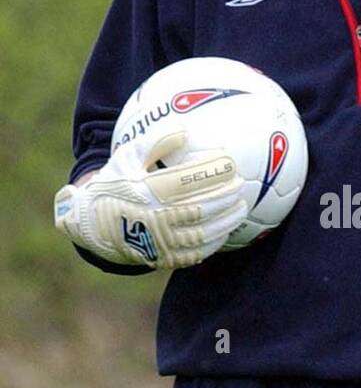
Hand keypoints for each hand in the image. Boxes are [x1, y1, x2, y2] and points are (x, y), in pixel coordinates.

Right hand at [54, 131, 246, 268]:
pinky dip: (215, 240)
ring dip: (227, 219)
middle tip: (242, 184)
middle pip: (201, 207)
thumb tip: (184, 129)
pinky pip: (197, 252)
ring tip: (242, 207)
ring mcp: (159, 241)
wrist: (91, 226)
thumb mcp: (127, 158)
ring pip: (203, 232)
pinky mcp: (163, 258)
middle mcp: (154, 217)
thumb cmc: (113, 185)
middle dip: (226, 196)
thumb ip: (156, 142)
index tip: (231, 163)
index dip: (213, 172)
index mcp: (146, 191)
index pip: (187, 180)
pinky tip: (226, 228)